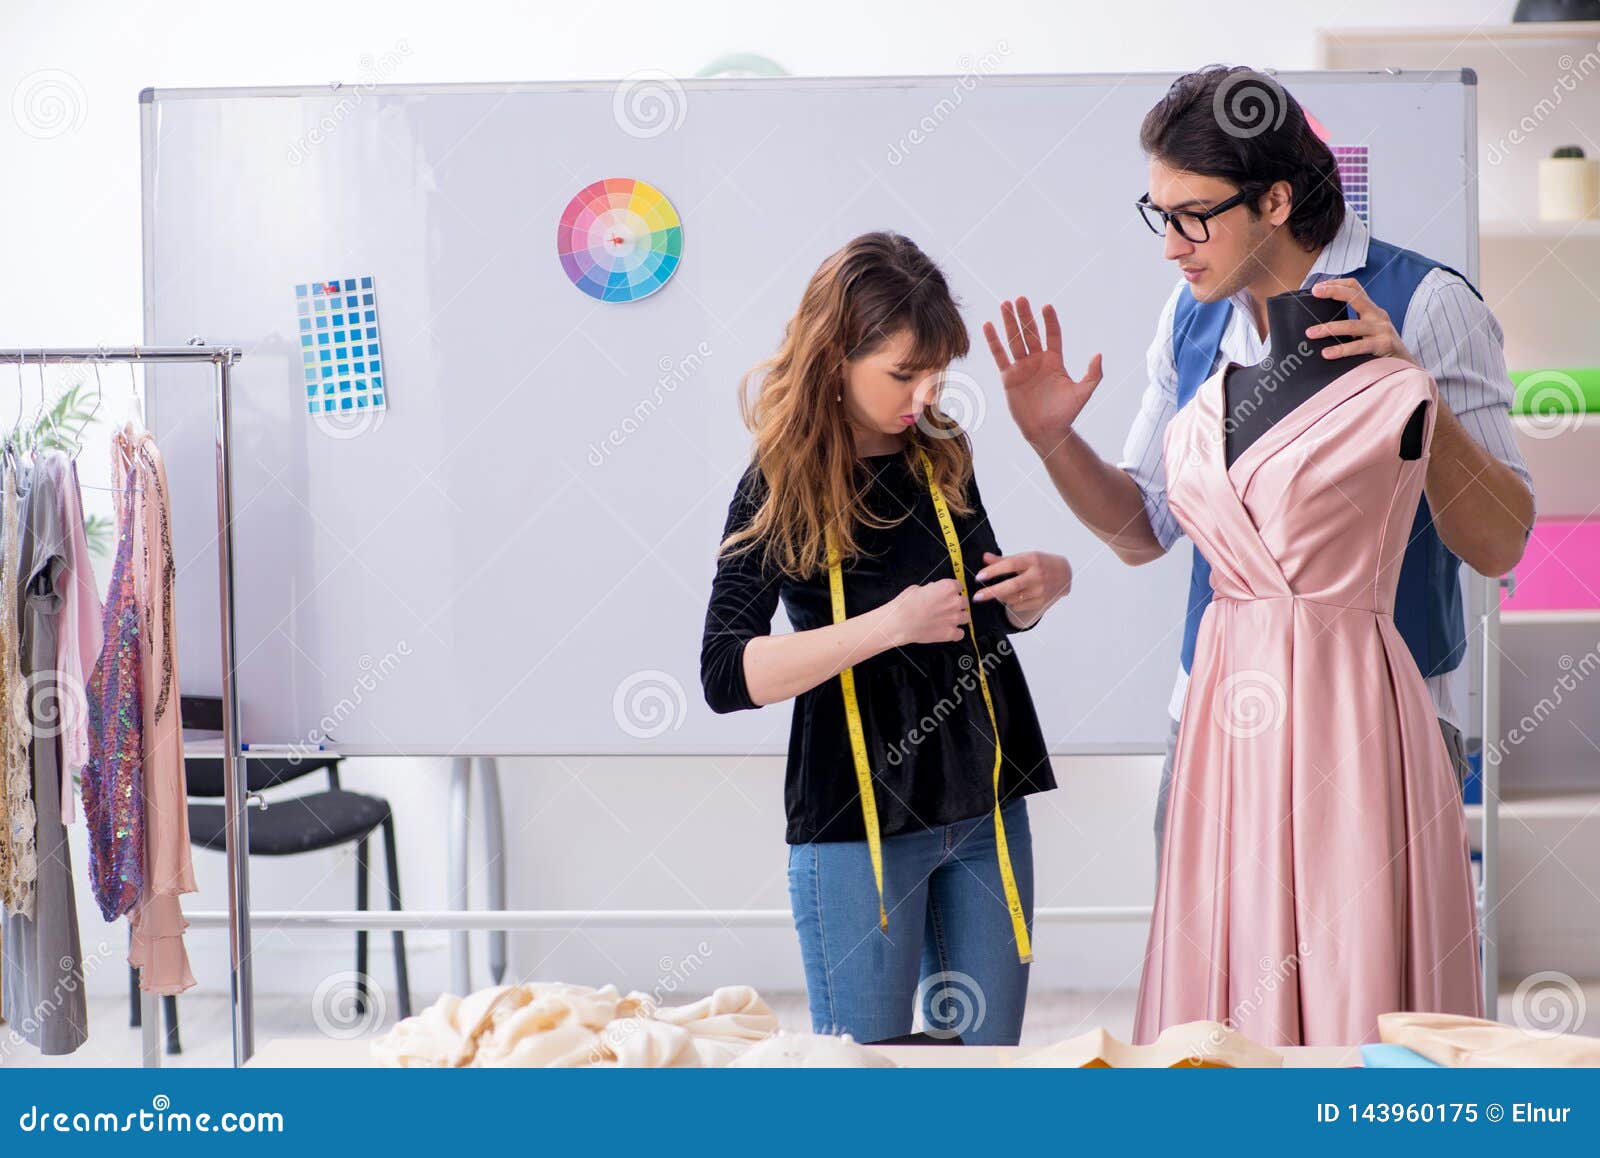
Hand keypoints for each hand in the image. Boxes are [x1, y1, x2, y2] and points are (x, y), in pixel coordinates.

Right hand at [884, 579, 969, 645]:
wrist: (899, 622)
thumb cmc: (905, 605)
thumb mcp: (917, 588)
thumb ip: (931, 589)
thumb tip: (934, 590)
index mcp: (948, 587)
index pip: (959, 586)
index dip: (952, 591)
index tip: (948, 594)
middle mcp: (955, 602)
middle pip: (964, 602)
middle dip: (956, 604)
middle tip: (945, 608)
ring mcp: (954, 618)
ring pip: (966, 617)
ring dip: (958, 618)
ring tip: (947, 619)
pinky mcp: (951, 633)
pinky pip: (961, 633)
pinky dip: (955, 633)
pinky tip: (947, 631)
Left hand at [972, 550, 1071, 628]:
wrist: (1064, 574)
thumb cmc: (1041, 563)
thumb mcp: (1025, 557)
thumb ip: (1004, 559)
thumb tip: (985, 558)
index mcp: (1032, 560)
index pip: (1010, 564)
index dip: (994, 571)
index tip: (979, 576)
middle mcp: (1037, 575)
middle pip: (1012, 586)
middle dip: (992, 592)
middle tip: (976, 597)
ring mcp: (1041, 590)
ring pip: (1013, 598)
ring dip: (1000, 597)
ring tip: (997, 592)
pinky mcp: (1042, 601)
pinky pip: (1019, 605)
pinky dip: (1010, 603)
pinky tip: (1011, 597)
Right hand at [982, 297, 1103, 451]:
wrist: (1046, 431)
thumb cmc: (1066, 413)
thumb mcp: (1083, 393)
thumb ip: (1092, 374)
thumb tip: (1098, 354)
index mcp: (1054, 361)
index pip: (1052, 335)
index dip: (1050, 321)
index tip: (1046, 307)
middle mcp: (1037, 360)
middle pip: (1030, 332)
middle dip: (1025, 316)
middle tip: (1020, 298)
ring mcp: (1022, 367)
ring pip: (1014, 340)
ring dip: (1009, 322)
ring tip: (1004, 304)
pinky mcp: (1008, 377)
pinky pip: (1000, 356)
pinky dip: (993, 341)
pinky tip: (988, 325)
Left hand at [1307, 279, 1414, 362]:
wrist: (1405, 366)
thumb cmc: (1380, 349)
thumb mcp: (1367, 331)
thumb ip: (1350, 325)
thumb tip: (1317, 327)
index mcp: (1371, 310)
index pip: (1355, 287)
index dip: (1336, 283)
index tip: (1317, 287)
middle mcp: (1377, 316)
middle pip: (1355, 297)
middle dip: (1333, 291)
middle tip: (1315, 293)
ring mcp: (1381, 329)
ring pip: (1352, 325)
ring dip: (1328, 328)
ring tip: (1311, 333)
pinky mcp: (1383, 345)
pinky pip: (1358, 346)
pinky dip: (1341, 349)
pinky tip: (1327, 353)